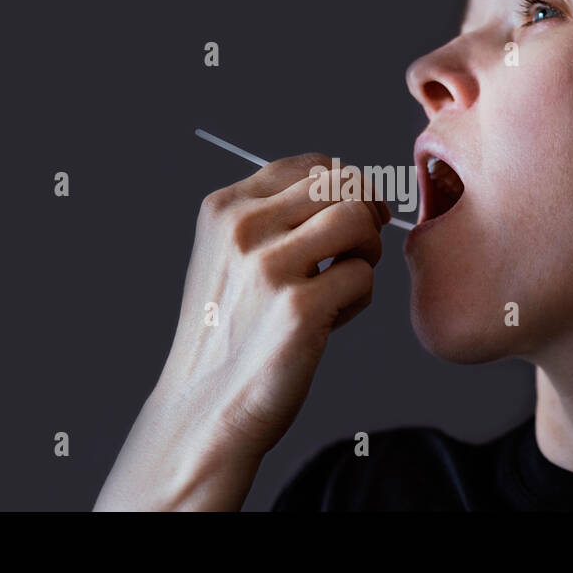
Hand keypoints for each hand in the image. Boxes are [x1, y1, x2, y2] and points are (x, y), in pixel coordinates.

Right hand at [95, 153, 389, 509]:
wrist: (205, 406)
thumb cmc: (231, 332)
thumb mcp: (231, 256)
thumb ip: (276, 216)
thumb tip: (354, 188)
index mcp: (223, 209)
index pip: (310, 165)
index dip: (347, 185)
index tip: (358, 214)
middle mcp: (243, 229)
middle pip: (341, 185)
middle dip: (366, 213)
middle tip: (361, 250)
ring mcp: (269, 267)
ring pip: (357, 220)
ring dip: (368, 250)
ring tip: (347, 279)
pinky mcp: (299, 309)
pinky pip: (363, 276)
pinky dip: (359, 298)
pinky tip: (333, 319)